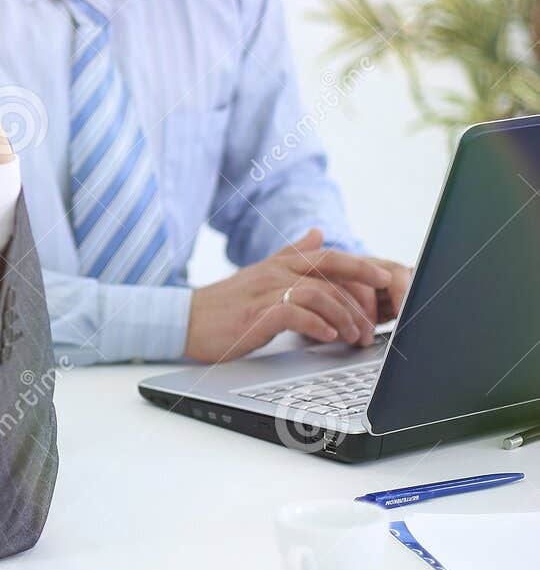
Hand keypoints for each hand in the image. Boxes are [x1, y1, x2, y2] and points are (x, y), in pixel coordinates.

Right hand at [184, 227, 411, 363]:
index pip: (331, 257)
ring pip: (319, 294)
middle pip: (331, 274)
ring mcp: (266, 292)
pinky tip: (328, 337)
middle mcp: (276, 273)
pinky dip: (317, 325)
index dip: (362, 266)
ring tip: (353, 337)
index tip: (385, 281)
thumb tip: (318, 232)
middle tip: (372, 326)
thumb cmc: (224, 303)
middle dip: (360, 300)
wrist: (185, 321)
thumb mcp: (261, 272)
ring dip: (343, 317)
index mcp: (281, 263)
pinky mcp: (256, 315)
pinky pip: (295, 313)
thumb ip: (291, 252)